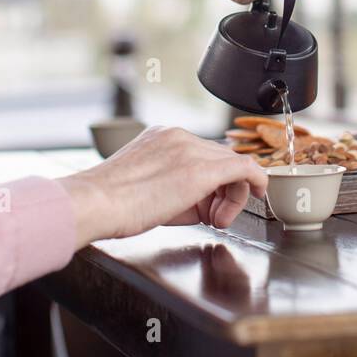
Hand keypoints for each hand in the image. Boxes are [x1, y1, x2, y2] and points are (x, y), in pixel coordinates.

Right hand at [58, 126, 268, 246]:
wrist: (95, 203)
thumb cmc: (112, 205)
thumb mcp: (148, 186)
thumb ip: (178, 187)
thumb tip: (204, 205)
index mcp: (163, 137)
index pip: (203, 154)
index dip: (213, 184)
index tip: (210, 205)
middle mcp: (179, 136)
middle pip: (221, 158)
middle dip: (224, 190)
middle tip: (215, 218)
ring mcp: (190, 149)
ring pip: (232, 164)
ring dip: (232, 195)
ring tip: (217, 220)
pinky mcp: (201, 168)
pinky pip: (243, 167)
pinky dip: (256, 181)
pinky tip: (261, 193)